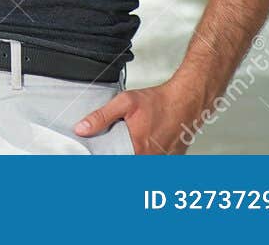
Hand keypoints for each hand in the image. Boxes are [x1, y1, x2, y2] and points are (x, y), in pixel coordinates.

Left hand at [73, 77, 208, 154]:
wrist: (186, 100)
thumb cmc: (159, 101)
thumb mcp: (125, 102)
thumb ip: (101, 117)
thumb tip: (82, 128)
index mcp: (138, 149)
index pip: (117, 166)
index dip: (108, 163)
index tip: (99, 162)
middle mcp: (152, 159)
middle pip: (131, 167)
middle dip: (121, 161)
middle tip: (118, 151)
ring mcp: (164, 161)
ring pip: (145, 167)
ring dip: (136, 160)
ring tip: (133, 149)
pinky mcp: (172, 159)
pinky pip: (157, 164)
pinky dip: (150, 158)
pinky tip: (148, 146)